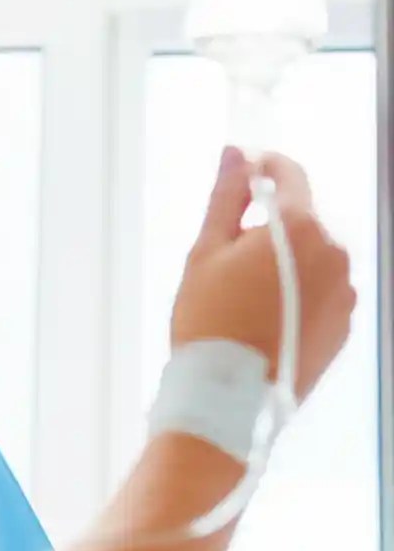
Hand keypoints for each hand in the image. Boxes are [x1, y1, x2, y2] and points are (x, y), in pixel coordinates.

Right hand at [170, 147, 355, 400]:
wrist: (227, 396)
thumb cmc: (209, 320)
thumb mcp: (206, 252)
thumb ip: (226, 196)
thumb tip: (236, 153)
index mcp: (301, 228)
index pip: (289, 176)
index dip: (263, 166)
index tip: (244, 170)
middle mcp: (335, 255)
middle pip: (300, 222)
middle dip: (267, 227)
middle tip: (224, 256)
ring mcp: (344, 293)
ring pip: (311, 259)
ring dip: (283, 262)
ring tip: (241, 295)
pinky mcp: (343, 326)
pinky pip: (319, 293)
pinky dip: (295, 293)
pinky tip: (260, 316)